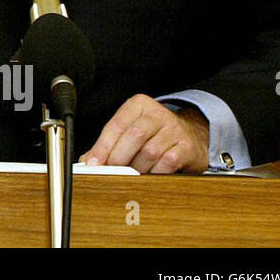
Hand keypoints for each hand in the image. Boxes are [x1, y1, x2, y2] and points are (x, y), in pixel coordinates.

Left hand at [79, 94, 209, 173]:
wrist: (191, 136)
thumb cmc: (154, 134)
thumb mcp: (130, 130)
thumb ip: (109, 144)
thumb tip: (88, 161)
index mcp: (139, 105)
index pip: (116, 125)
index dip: (102, 146)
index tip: (93, 163)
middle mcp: (158, 114)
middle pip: (134, 136)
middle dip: (118, 158)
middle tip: (110, 172)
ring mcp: (175, 130)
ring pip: (149, 152)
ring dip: (136, 168)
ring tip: (129, 175)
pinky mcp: (187, 147)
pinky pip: (167, 163)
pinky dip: (154, 172)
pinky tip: (148, 175)